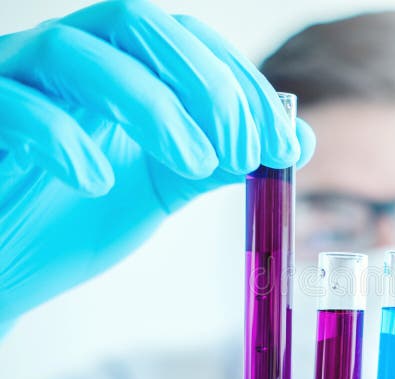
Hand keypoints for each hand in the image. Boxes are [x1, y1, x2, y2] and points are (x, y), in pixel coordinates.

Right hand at [0, 0, 314, 324]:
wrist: (5, 266)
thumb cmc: (77, 217)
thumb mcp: (165, 185)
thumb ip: (221, 160)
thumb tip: (294, 140)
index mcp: (120, 69)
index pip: (188, 41)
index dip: (242, 85)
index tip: (282, 144)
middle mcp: (68, 60)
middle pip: (137, 24)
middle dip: (205, 85)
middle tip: (243, 151)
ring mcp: (15, 80)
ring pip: (75, 51)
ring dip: (149, 105)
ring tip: (194, 165)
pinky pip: (13, 103)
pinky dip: (62, 137)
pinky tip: (99, 183)